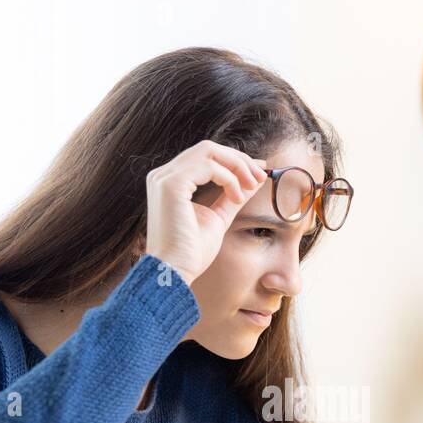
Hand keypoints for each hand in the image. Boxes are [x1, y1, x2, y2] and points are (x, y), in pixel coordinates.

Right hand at [144, 140, 266, 286]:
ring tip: (252, 186)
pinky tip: (236, 197)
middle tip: (260, 177)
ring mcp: (164, 178)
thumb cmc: (190, 254)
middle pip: (208, 149)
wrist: (173, 274)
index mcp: (170, 182)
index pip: (206, 157)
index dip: (234, 160)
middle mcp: (163, 175)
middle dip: (239, 159)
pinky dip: (229, 178)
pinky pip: (209, 167)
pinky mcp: (170, 185)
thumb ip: (232, 197)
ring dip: (237, 166)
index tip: (258, 172)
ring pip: (209, 151)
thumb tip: (255, 181)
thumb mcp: (218, 218)